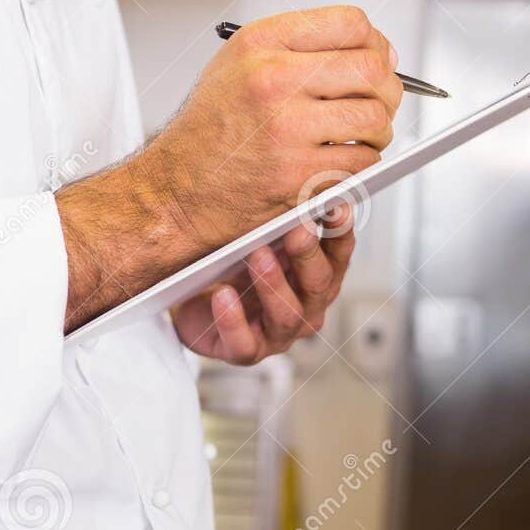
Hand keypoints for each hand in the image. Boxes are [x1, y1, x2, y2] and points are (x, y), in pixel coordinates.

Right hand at [57, 5, 398, 331]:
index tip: (377, 59)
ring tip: (359, 135)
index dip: (375, 43)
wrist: (175, 191)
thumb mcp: (237, 64)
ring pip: (375, 118)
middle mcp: (273, 80)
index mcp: (261, 43)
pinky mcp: (299, 175)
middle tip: (379, 101)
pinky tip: (340, 161)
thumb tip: (372, 49)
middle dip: (387, 88)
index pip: (351, 23)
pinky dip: (361, 163)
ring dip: (378, 130)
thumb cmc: (207, 132)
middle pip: (372, 69)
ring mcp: (287, 129)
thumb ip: (297, 47)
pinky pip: (362, 162)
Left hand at [172, 202, 355, 363]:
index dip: (341, 232)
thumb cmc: (231, 264)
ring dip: (274, 284)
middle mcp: (305, 306)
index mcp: (317, 275)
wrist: (188, 299)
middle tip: (298, 229)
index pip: (339, 253)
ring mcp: (278, 333)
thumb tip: (299, 178)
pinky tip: (222, 296)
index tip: (336, 207)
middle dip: (309, 256)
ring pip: (286, 316)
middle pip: (320, 285)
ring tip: (257, 255)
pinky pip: (244, 343)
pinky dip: (233, 320)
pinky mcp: (245, 351)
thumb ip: (281, 216)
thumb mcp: (257, 234)